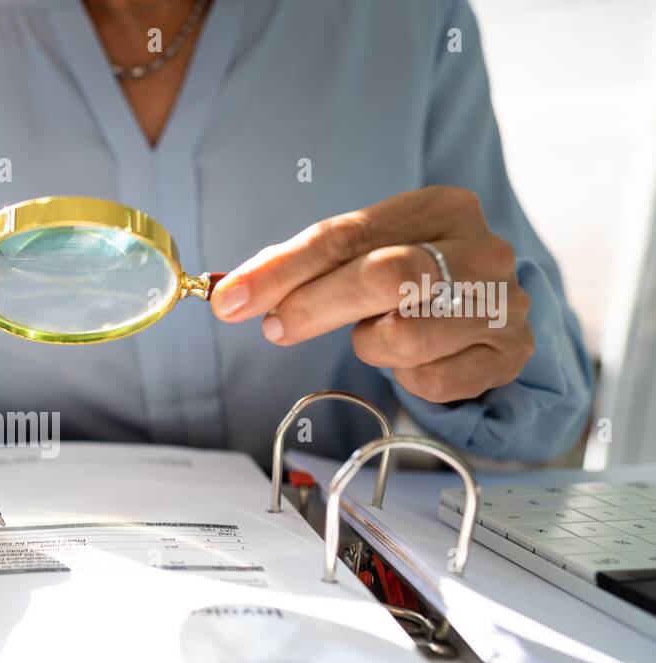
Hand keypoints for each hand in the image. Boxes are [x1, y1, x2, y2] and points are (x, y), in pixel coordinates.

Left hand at [210, 186, 532, 403]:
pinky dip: (407, 378)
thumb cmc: (414, 279)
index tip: (229, 301)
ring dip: (371, 345)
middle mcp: (482, 249)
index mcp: (442, 207)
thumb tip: (231, 295)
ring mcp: (503, 303)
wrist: (492, 311)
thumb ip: (305, 267)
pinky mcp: (508, 355)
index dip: (280, 271)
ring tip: (377, 333)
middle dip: (314, 308)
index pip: (345, 236)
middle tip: (276, 328)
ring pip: (404, 337)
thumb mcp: (366, 254)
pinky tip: (415, 359)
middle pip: (380, 277)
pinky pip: (430, 380)